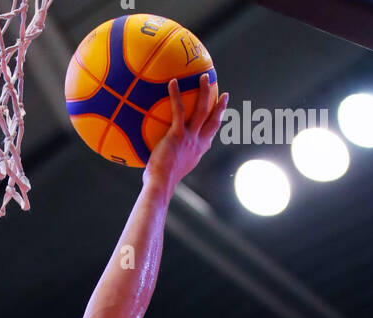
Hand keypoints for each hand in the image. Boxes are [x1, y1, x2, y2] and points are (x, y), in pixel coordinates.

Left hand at [144, 73, 228, 195]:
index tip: (218, 118)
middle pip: (214, 122)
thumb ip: (162, 161)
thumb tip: (148, 162)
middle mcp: (197, 144)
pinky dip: (176, 95)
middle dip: (220, 107)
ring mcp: (190, 138)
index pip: (209, 137)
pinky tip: (172, 82)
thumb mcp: (165, 172)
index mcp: (197, 153)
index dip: (214, 126)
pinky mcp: (178, 134)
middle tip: (224, 95)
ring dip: (205, 92)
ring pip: (202, 110)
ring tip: (205, 77)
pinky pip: (178, 109)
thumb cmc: (159, 183)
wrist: (161, 185)